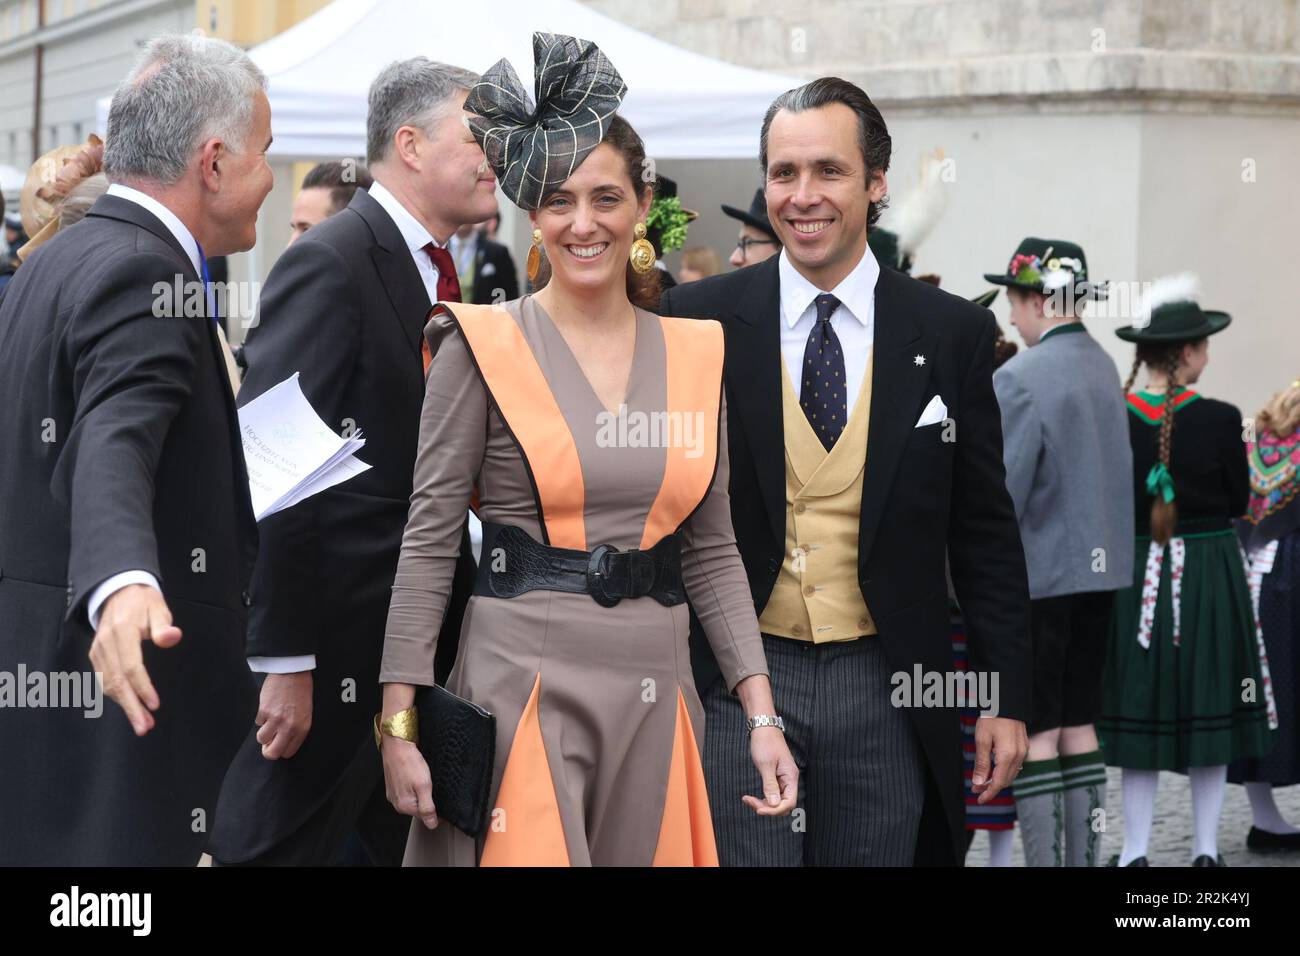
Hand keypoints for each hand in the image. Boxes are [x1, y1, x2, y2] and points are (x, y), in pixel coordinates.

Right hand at [88, 583, 181, 735]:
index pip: (131, 666)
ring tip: (142, 723)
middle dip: (131, 706)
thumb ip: (164, 625)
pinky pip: (104, 680)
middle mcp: (106, 642)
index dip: (142, 687)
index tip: (155, 704)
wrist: (118, 591)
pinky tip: (130, 706)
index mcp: (123, 630)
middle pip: (117, 680)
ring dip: (124, 705)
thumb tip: (172, 637)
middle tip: (144, 727)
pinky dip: (116, 696)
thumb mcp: (159, 607)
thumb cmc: (144, 602)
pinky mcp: (96, 655)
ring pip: (108, 684)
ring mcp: (98, 650)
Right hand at [254, 671, 312, 758]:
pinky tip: (269, 707)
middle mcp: (289, 727)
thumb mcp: (306, 712)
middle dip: (267, 750)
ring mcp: (276, 719)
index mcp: (302, 728)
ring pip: (261, 739)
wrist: (293, 672)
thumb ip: (296, 729)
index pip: (288, 752)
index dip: (281, 749)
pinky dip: (261, 717)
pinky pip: (258, 722)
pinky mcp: (264, 711)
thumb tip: (282, 741)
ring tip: (269, 720)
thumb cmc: (301, 691)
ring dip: (263, 732)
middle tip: (267, 743)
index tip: (278, 744)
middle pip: (272, 753)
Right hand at [381, 735, 438, 829]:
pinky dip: (414, 784)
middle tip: (429, 782)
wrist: (396, 744)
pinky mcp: (393, 784)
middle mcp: (396, 802)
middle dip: (427, 797)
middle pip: (418, 807)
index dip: (435, 807)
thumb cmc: (409, 762)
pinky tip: (416, 774)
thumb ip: (427, 807)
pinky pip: (407, 789)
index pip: (425, 816)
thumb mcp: (423, 786)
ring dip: (420, 790)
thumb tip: (432, 824)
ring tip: (422, 776)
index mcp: (404, 805)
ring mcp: (393, 793)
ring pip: (413, 797)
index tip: (437, 793)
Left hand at [742, 727, 797, 815]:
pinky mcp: (776, 779)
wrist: (763, 728)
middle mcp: (789, 780)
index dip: (775, 810)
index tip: (759, 810)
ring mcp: (783, 780)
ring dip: (763, 804)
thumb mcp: (766, 765)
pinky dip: (762, 798)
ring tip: (747, 799)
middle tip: (749, 801)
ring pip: (776, 801)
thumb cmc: (765, 743)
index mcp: (791, 777)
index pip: (789, 802)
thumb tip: (774, 805)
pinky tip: (750, 797)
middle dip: (767, 808)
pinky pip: (772, 795)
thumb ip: (770, 785)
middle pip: (783, 805)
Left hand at [972, 716, 1027, 802]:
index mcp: (1008, 756)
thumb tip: (979, 783)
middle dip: (990, 787)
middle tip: (975, 789)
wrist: (1006, 702)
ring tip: (982, 781)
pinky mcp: (1024, 747)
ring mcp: (1024, 752)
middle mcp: (1019, 757)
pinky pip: (1015, 766)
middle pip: (1005, 780)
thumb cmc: (992, 719)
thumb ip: (981, 763)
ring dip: (997, 780)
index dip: (988, 793)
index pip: (998, 782)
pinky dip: (1004, 771)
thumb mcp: (982, 740)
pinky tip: (994, 770)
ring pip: (1011, 774)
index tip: (979, 799)